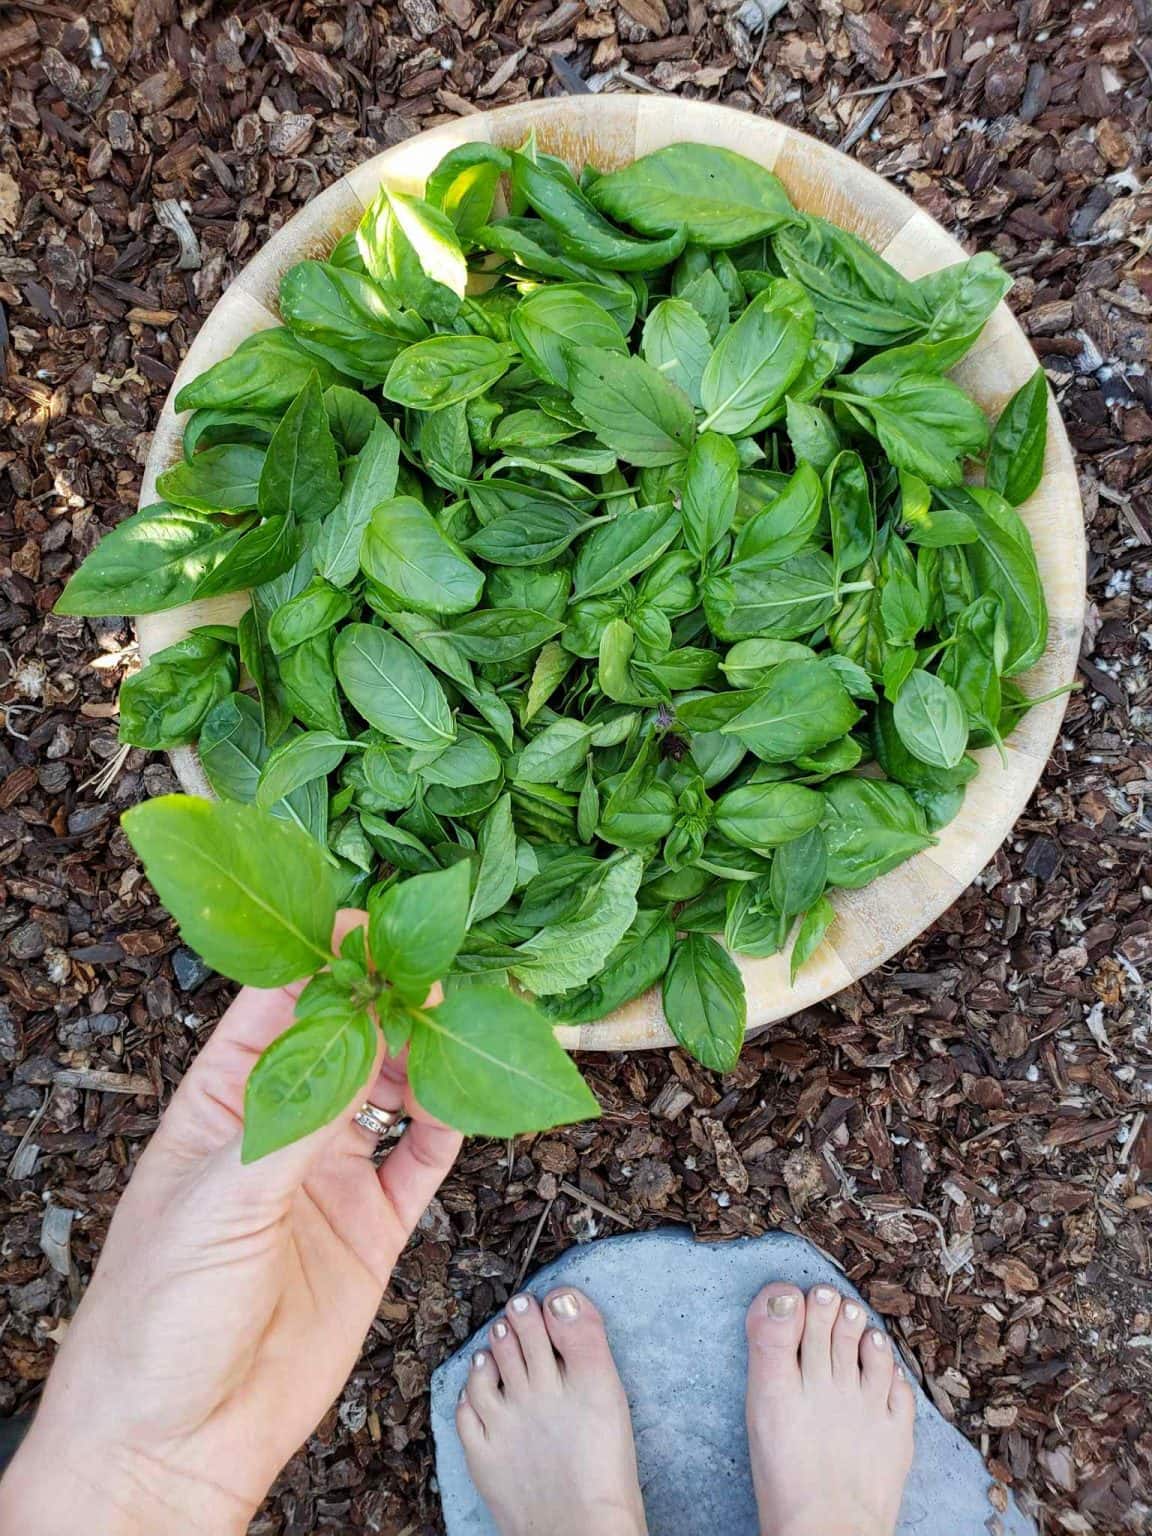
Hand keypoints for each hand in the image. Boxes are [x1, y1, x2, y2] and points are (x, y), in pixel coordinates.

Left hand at [0, 911, 461, 1534]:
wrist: (175, 1444)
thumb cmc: (158, 1315)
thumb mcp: (223, 1197)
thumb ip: (302, 1112)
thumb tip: (364, 1025)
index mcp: (221, 1104)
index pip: (276, 1007)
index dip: (322, 959)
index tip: (371, 921)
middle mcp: (281, 1130)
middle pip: (347, 1040)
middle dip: (390, 1002)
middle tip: (440, 972)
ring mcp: (328, 1178)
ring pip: (392, 1093)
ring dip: (427, 1057)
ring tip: (467, 1022)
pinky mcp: (370, 1230)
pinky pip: (421, 1162)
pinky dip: (451, 1127)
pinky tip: (473, 1098)